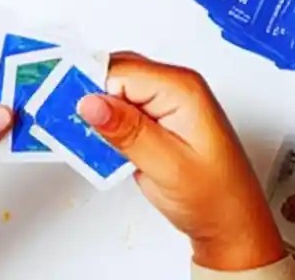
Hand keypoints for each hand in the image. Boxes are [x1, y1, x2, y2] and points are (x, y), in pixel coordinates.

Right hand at [78, 53, 283, 271]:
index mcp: (182, 89)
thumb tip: (91, 101)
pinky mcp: (156, 123)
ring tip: (77, 136)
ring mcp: (165, 105)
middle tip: (63, 121)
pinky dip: (104, 127)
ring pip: (114, 93)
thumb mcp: (169, 166)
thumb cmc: (216, 196)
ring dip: (94, 113)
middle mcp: (174, 89)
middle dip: (88, 96)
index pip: (121, 70)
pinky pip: (121, 113)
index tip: (64, 106)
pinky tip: (95, 146)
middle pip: (115, 74)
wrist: (231, 224)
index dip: (90, 87)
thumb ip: (128, 131)